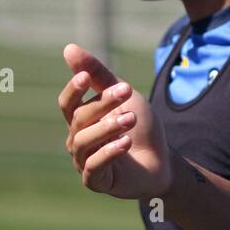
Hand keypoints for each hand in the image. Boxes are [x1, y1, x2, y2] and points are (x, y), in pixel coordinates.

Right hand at [59, 43, 172, 199]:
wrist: (162, 162)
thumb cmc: (140, 127)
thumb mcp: (125, 98)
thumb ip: (100, 76)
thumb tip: (68, 48)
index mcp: (80, 120)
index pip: (67, 103)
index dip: (73, 89)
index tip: (86, 76)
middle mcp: (77, 140)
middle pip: (79, 118)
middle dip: (103, 103)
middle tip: (128, 91)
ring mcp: (84, 162)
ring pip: (84, 141)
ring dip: (108, 127)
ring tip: (131, 118)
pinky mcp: (97, 181)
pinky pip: (94, 166)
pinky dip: (109, 153)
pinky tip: (126, 143)